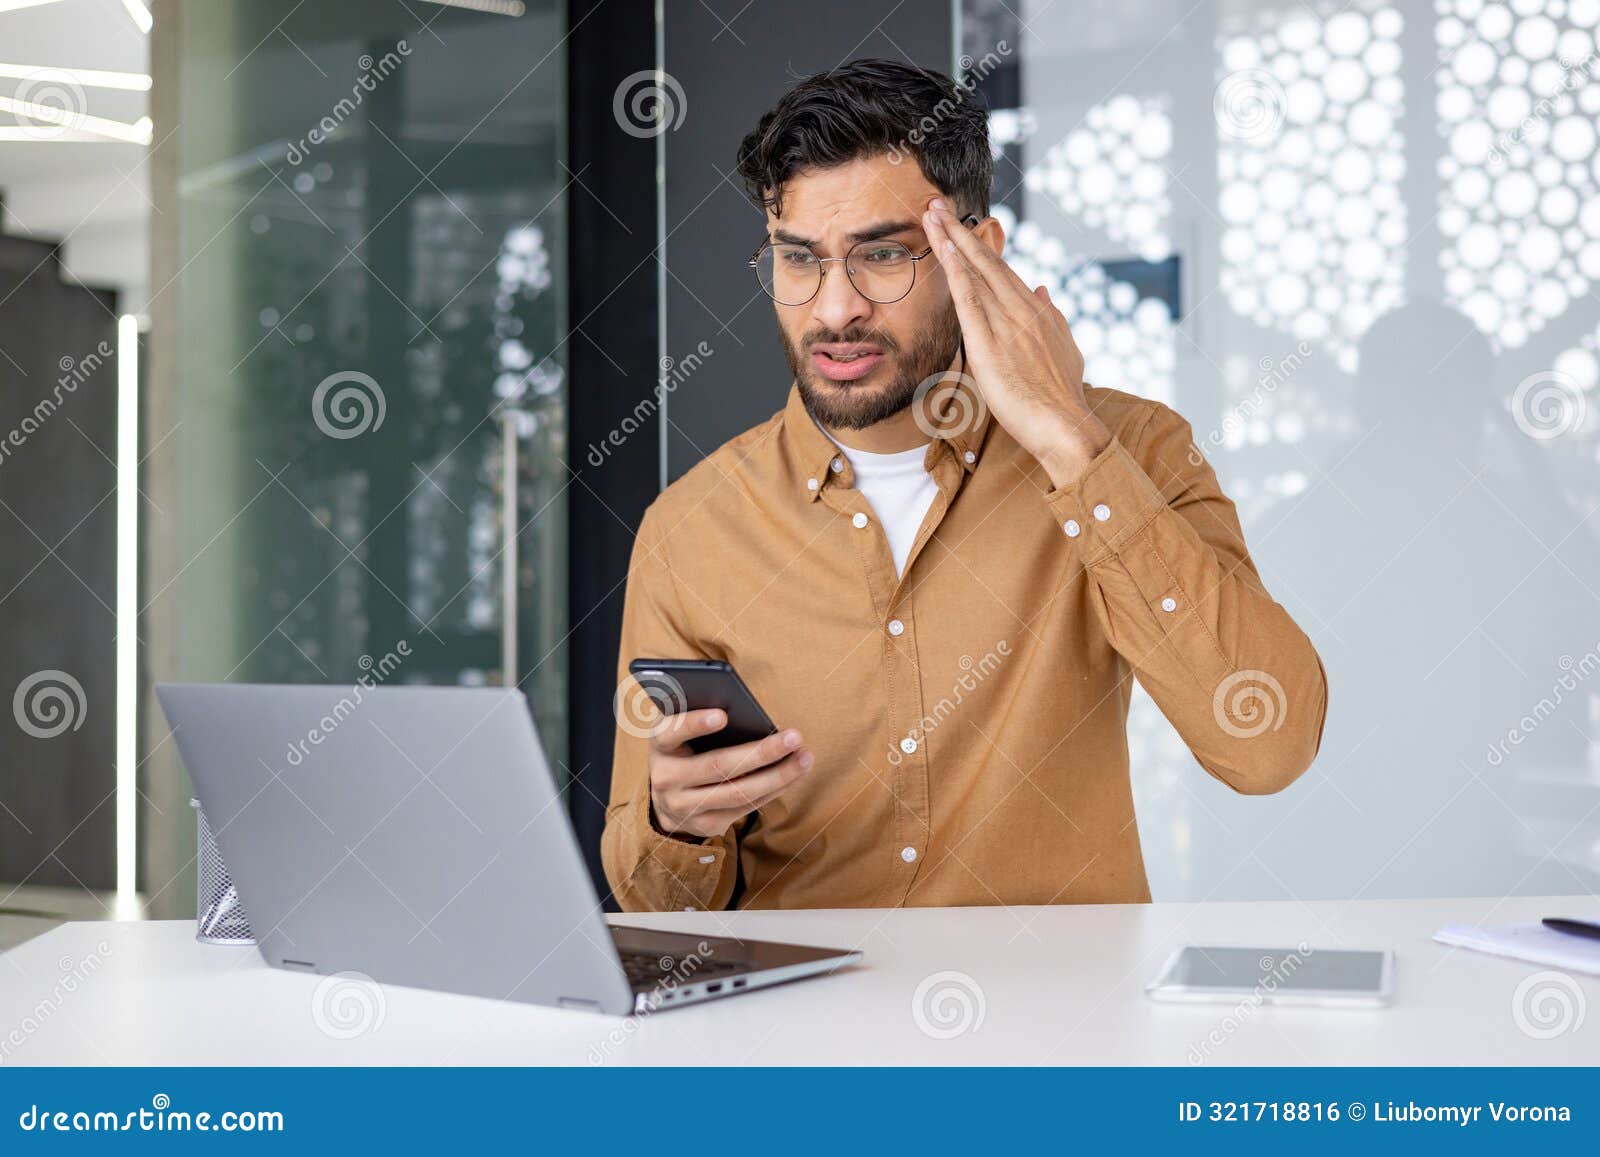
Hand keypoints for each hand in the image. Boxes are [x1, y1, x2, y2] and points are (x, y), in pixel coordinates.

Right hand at [648, 709, 814, 839]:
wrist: (666, 799)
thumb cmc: (684, 747)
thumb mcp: (681, 728)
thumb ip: (699, 713)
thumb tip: (742, 707)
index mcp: (659, 744)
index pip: (672, 731)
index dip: (696, 723)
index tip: (723, 715)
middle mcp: (666, 778)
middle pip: (718, 766)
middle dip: (761, 753)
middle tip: (794, 737)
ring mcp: (685, 806)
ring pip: (738, 792)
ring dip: (778, 776)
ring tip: (805, 757)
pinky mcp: (705, 824)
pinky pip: (745, 808)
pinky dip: (773, 790)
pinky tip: (794, 774)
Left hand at [922, 197, 1111, 486]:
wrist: (1066, 425)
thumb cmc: (1062, 396)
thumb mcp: (1064, 348)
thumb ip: (1052, 317)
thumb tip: (1042, 290)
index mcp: (1034, 309)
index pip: (1000, 268)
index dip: (977, 244)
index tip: (958, 224)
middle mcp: (1021, 308)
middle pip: (985, 259)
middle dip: (958, 229)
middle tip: (935, 202)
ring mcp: (1006, 323)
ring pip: (975, 271)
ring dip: (950, 240)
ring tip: (930, 213)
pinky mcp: (989, 344)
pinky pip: (969, 299)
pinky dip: (955, 271)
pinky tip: (942, 249)